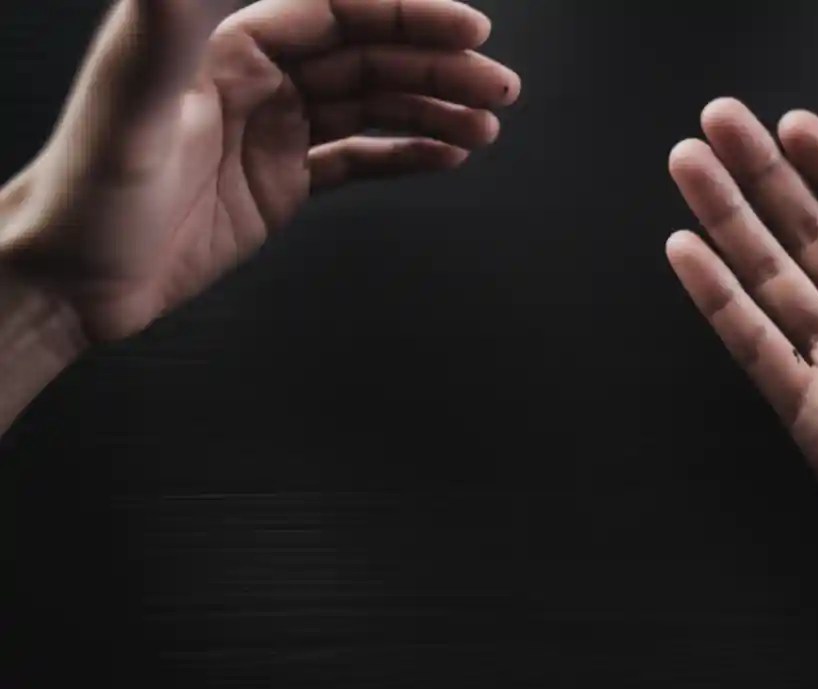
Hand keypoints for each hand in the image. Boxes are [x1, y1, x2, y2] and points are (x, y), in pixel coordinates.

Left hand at [0, 0, 518, 342]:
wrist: (69, 281)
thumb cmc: (87, 195)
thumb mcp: (129, 105)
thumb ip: (167, 22)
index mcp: (227, 48)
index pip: (335, 13)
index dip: (404, 15)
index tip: (466, 29)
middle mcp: (257, 81)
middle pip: (367, 58)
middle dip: (437, 69)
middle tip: (498, 87)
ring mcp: (273, 132)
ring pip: (371, 106)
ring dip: (431, 111)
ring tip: (486, 127)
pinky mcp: (280, 183)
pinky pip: (357, 159)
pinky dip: (404, 155)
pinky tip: (445, 157)